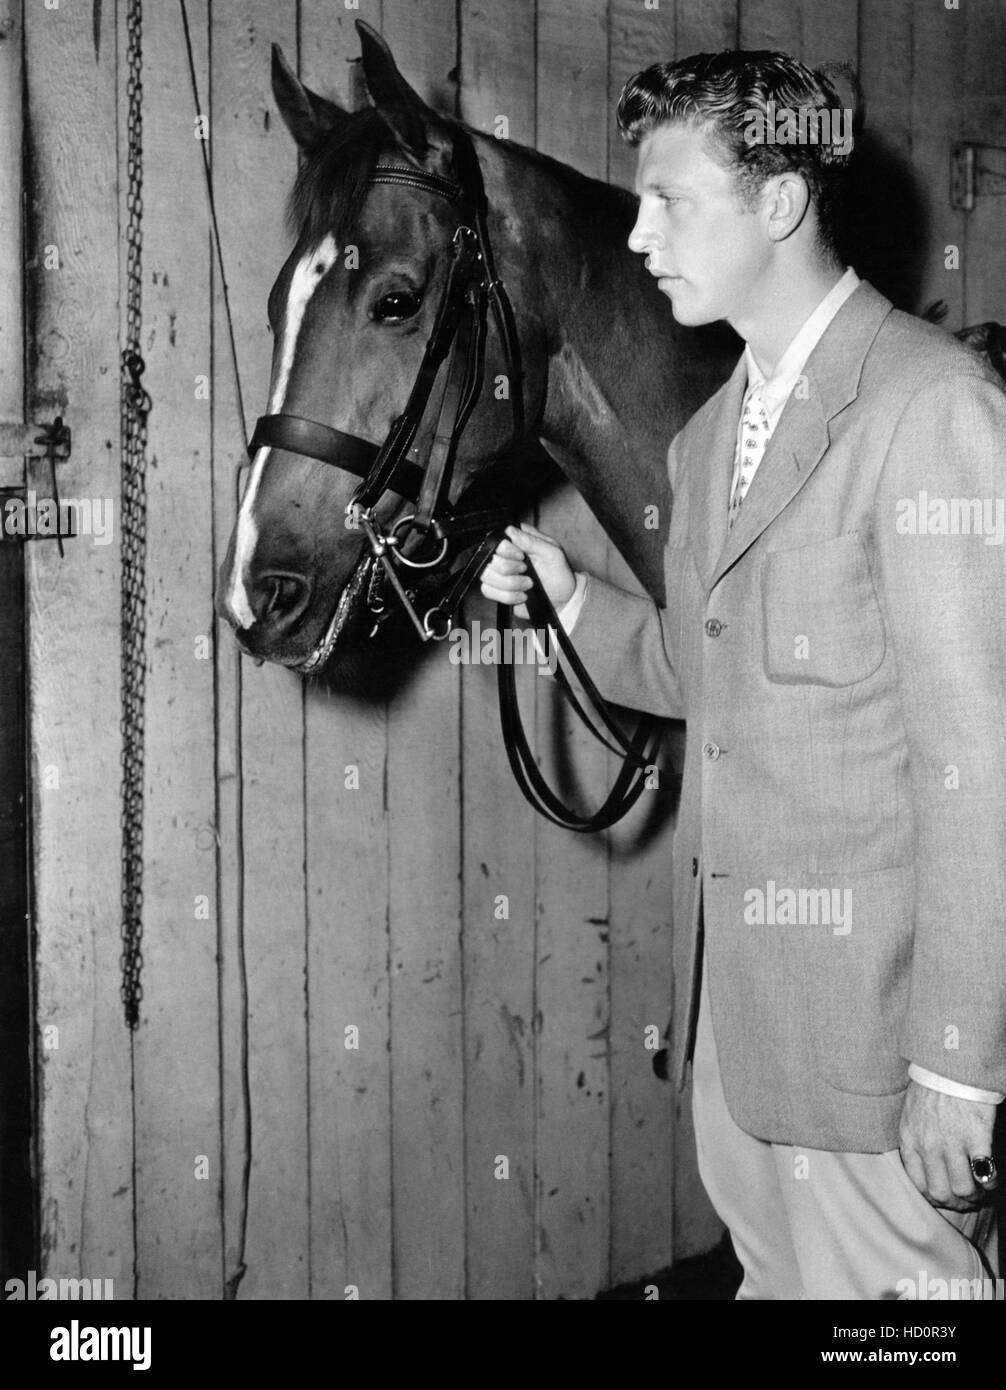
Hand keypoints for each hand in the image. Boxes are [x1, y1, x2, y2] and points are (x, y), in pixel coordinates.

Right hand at [479, 523, 575, 619]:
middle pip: (488, 558)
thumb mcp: (553, 553)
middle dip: (509, 569)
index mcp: (518, 539)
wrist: (562, 600)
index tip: (522, 557)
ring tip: (527, 585)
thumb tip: (510, 530)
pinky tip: (522, 595)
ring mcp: (499, 572)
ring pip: (486, 576)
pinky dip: (507, 596)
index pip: (496, 538)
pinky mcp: (497, 589)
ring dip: (509, 584)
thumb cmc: (560, 574)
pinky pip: (488, 591)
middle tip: (526, 571)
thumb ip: (532, 541)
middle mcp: (505, 554)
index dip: (506, 550)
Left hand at [898, 1080, 998, 1211]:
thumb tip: (926, 1169)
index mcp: (909, 1138)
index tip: (949, 1199)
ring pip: (963, 1189)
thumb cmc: (932, 1086)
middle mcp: (928, 1144)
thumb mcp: (911, 1113)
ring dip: (976, 1195)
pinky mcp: (976, 1136)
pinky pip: (984, 1173)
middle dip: (958, 1203)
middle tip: (970, 1200)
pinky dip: (991, 1182)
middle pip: (941, 1193)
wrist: (950, 1062)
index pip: (919, 1185)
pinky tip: (992, 1176)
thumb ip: (916, 1140)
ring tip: (982, 1190)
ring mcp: (952, 1141)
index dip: (936, 1199)